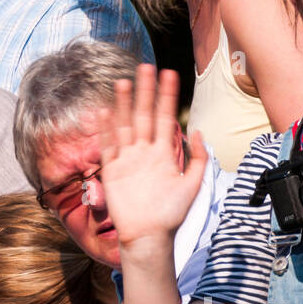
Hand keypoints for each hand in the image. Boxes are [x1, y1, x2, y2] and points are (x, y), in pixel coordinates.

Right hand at [98, 65, 207, 246]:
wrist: (148, 236)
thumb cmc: (171, 214)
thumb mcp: (192, 185)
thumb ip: (196, 158)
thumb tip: (197, 131)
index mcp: (164, 153)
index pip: (165, 117)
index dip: (167, 96)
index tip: (170, 74)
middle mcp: (145, 152)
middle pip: (144, 115)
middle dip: (146, 91)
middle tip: (145, 67)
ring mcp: (127, 160)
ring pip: (125, 125)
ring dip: (125, 104)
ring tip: (124, 82)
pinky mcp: (112, 171)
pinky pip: (108, 146)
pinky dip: (106, 129)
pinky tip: (105, 110)